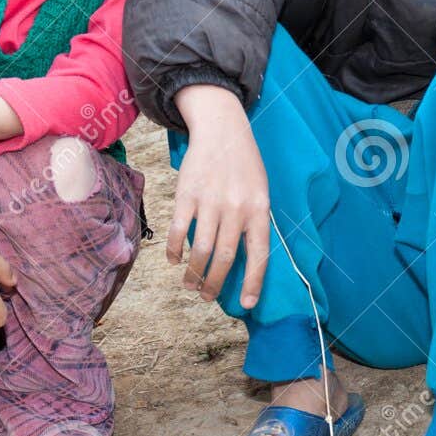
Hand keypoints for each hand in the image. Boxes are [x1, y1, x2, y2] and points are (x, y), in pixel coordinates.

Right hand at [170, 85, 269, 307]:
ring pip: (201, 250)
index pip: (259, 255)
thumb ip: (254, 223)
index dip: (253, 283)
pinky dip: (175, 251)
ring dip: (193, 273)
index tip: (247, 304)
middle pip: (225, 258)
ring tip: (190, 284)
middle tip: (206, 296)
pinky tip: (174, 260)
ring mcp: (211, 202)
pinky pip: (179, 231)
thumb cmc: (244, 166)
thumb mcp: (260, 192)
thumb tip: (243, 261)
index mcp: (260, 210)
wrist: (222, 130)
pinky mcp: (187, 195)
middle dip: (215, 284)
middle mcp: (237, 208)